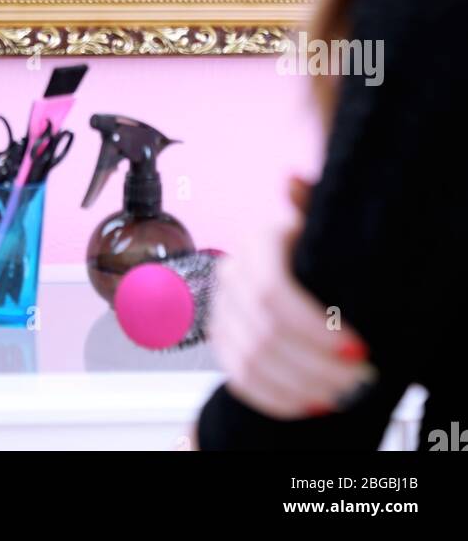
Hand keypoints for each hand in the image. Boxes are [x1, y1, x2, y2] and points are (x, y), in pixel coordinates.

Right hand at [208, 175, 375, 418]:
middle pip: (266, 334)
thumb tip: (292, 180)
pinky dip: (279, 400)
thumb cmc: (320, 245)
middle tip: (362, 380)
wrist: (300, 270)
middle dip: (318, 366)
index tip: (359, 347)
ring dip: (303, 387)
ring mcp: (221, 309)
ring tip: (345, 394)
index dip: (314, 327)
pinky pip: (240, 380)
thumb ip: (312, 204)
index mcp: (257, 241)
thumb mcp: (323, 221)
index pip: (273, 292)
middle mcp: (230, 273)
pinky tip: (314, 402)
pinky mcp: (220, 340)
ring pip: (253, 362)